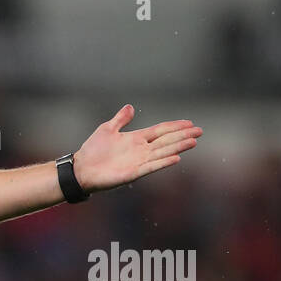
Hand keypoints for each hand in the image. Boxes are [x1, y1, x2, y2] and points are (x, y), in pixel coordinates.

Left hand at [72, 104, 201, 192]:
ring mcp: (138, 161)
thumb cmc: (92, 150)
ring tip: (193, 142)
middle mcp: (140, 150)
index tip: (190, 122)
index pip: (160, 131)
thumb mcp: (107, 129)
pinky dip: (163, 162)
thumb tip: (130, 107)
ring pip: (163, 153)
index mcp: (136, 139)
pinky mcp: (133, 173)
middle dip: (183, 135)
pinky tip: (177, 158)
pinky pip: (151, 166)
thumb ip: (121, 119)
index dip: (175, 126)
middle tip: (200, 131)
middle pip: (166, 141)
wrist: (80, 169)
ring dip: (178, 147)